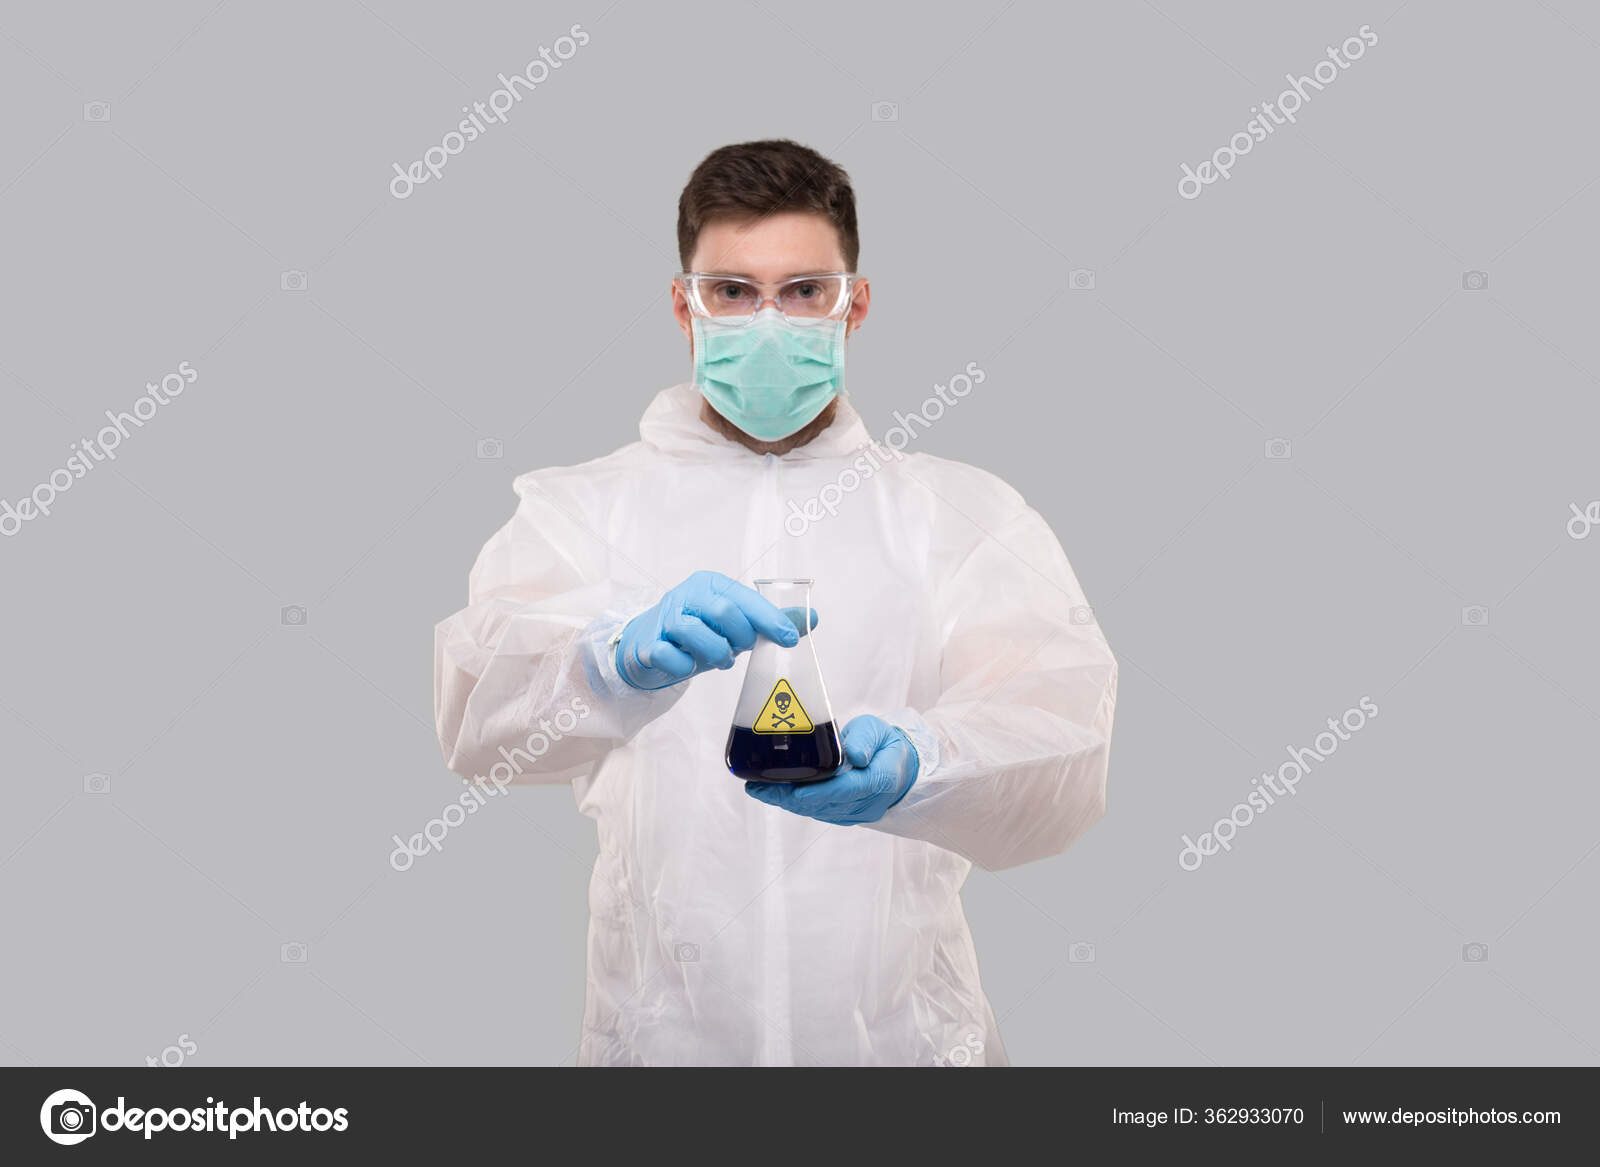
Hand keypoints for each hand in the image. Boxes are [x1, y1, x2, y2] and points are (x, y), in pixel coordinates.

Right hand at [617, 571, 801, 690]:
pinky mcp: (647, 644)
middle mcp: (685, 595)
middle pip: (722, 611)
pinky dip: (683, 666)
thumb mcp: (734, 625)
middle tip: (742, 648)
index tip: (788, 639)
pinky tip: (688, 664)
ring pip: (694, 631)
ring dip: (715, 653)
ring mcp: (664, 619)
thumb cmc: (699, 632)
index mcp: (710, 584)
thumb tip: (811, 618)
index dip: (769, 619)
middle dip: (740, 636)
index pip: (745, 598)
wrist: (648, 644)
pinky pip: (668, 655)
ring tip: (721, 659)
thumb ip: (768, 622)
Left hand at [746, 714, 918, 824]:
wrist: (897, 765)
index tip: (797, 791)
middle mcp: (869, 803)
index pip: (849, 789)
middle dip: (790, 797)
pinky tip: (773, 794)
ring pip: (818, 811)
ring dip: (786, 802)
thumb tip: (855, 756)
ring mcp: (857, 813)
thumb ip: (866, 740)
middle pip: (827, 804)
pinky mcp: (846, 816)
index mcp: (882, 780)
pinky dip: (794, 804)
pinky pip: (818, 812)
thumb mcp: (878, 730)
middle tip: (760, 787)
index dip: (822, 792)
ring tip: (758, 789)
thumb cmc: (884, 744)